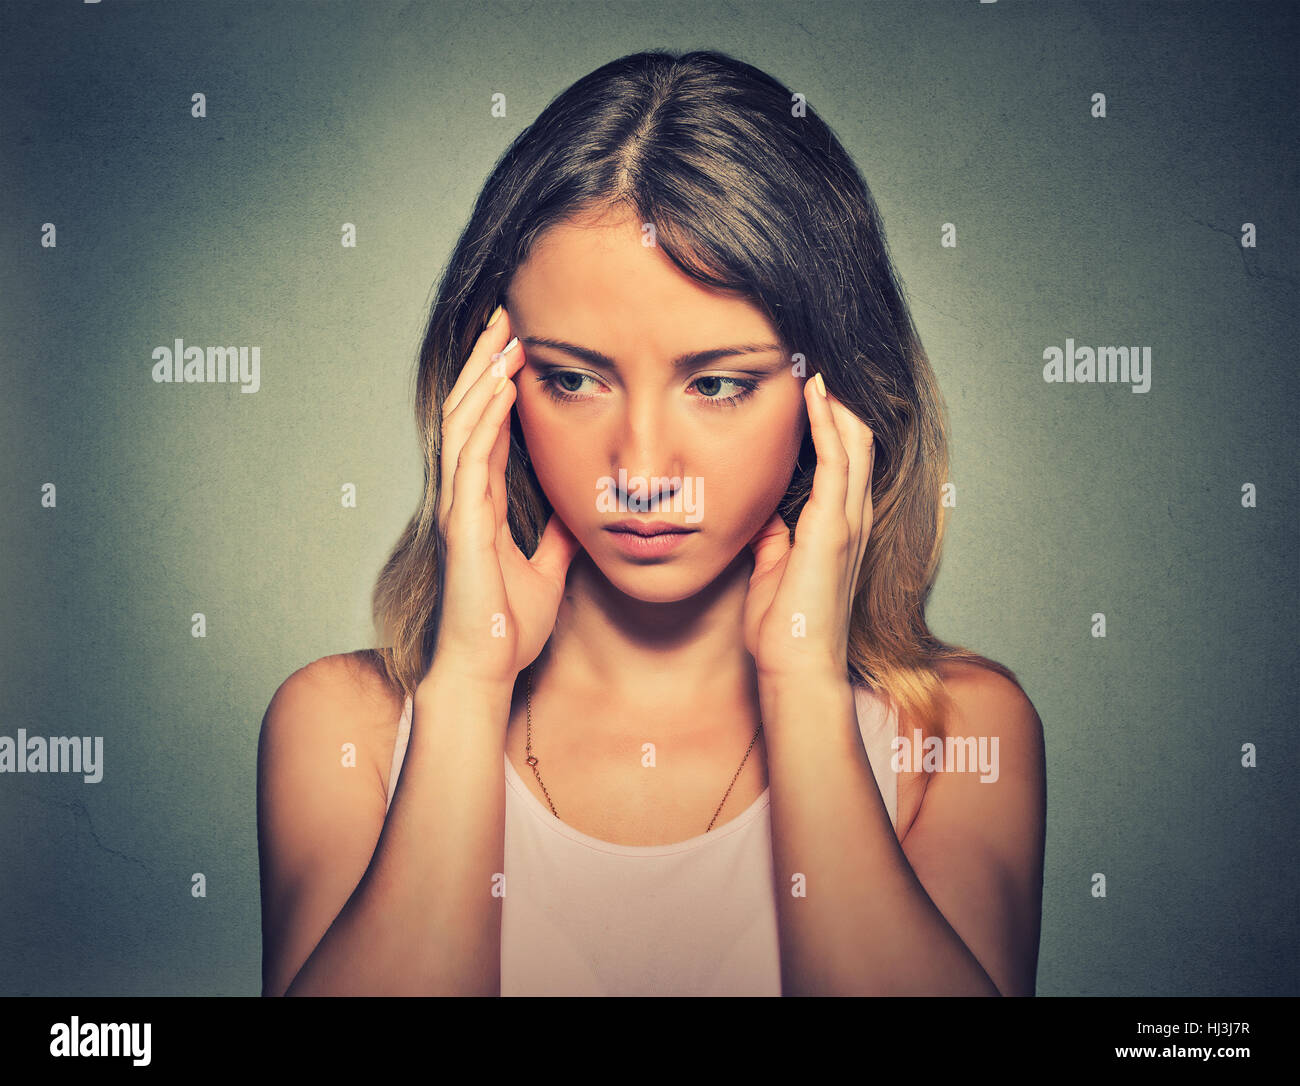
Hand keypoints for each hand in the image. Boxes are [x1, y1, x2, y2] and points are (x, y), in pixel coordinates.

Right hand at [426, 307, 580, 688]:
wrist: (485, 670)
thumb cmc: (505, 628)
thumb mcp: (545, 571)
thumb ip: (555, 539)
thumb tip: (577, 514)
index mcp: (482, 505)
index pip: (488, 429)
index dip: (500, 386)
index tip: (518, 346)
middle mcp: (464, 498)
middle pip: (470, 413)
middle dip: (486, 363)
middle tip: (506, 317)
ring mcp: (458, 508)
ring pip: (464, 424)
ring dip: (483, 377)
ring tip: (504, 334)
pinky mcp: (460, 525)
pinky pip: (470, 460)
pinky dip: (486, 420)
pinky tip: (503, 389)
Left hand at [742, 372, 874, 680]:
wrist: (795, 667)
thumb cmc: (783, 629)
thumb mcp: (773, 570)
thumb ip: (774, 538)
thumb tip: (763, 513)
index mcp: (837, 528)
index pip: (844, 460)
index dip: (834, 422)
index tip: (813, 387)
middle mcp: (850, 519)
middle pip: (857, 442)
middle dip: (841, 401)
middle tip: (820, 359)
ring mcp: (847, 522)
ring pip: (854, 444)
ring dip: (838, 402)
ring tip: (820, 362)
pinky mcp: (833, 528)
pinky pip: (837, 462)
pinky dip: (828, 424)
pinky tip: (818, 394)